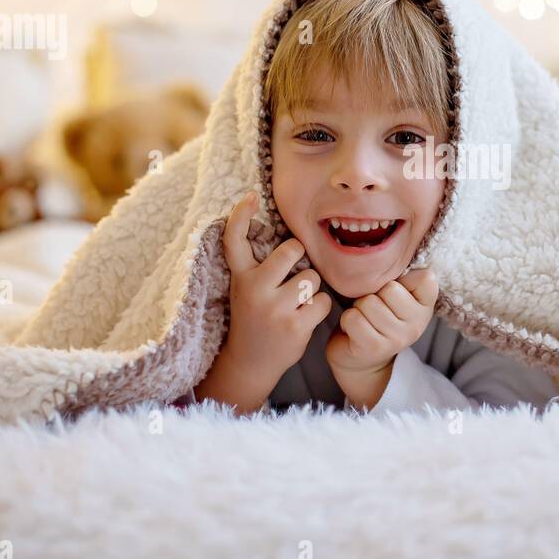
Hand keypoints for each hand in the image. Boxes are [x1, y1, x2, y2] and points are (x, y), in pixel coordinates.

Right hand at [218, 191, 331, 380]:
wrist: (250, 362)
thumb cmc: (255, 317)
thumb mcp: (247, 289)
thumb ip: (259, 266)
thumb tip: (288, 235)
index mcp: (241, 277)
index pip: (235, 240)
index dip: (241, 215)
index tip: (251, 196)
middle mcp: (255, 290)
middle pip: (292, 249)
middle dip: (300, 257)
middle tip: (292, 274)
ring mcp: (275, 309)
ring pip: (313, 277)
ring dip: (311, 289)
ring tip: (296, 304)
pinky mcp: (294, 326)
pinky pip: (323, 301)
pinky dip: (319, 308)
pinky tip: (303, 318)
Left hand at [326, 267, 438, 377]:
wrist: (361, 358)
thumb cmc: (378, 315)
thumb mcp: (398, 295)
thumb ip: (405, 276)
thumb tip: (405, 244)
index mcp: (426, 306)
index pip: (425, 277)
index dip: (403, 279)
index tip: (396, 293)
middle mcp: (418, 324)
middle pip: (390, 288)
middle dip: (374, 293)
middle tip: (374, 308)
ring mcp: (397, 338)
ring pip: (369, 303)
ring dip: (359, 308)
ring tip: (364, 318)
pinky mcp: (374, 348)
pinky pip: (353, 318)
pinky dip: (348, 320)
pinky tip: (354, 330)